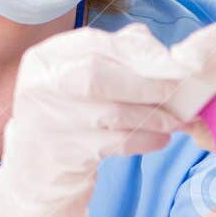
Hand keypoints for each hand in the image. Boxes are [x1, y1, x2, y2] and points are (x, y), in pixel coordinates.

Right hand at [0, 25, 187, 216]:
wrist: (38, 174)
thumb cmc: (69, 118)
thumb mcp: (78, 82)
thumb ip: (115, 57)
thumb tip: (159, 52)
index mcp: (44, 60)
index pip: (92, 42)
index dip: (136, 50)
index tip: (170, 61)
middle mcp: (40, 87)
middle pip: (96, 75)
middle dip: (145, 82)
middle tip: (178, 90)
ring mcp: (48, 123)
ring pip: (111, 113)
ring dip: (153, 116)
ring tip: (176, 119)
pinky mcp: (64, 155)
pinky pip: (115, 144)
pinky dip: (145, 140)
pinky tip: (162, 139)